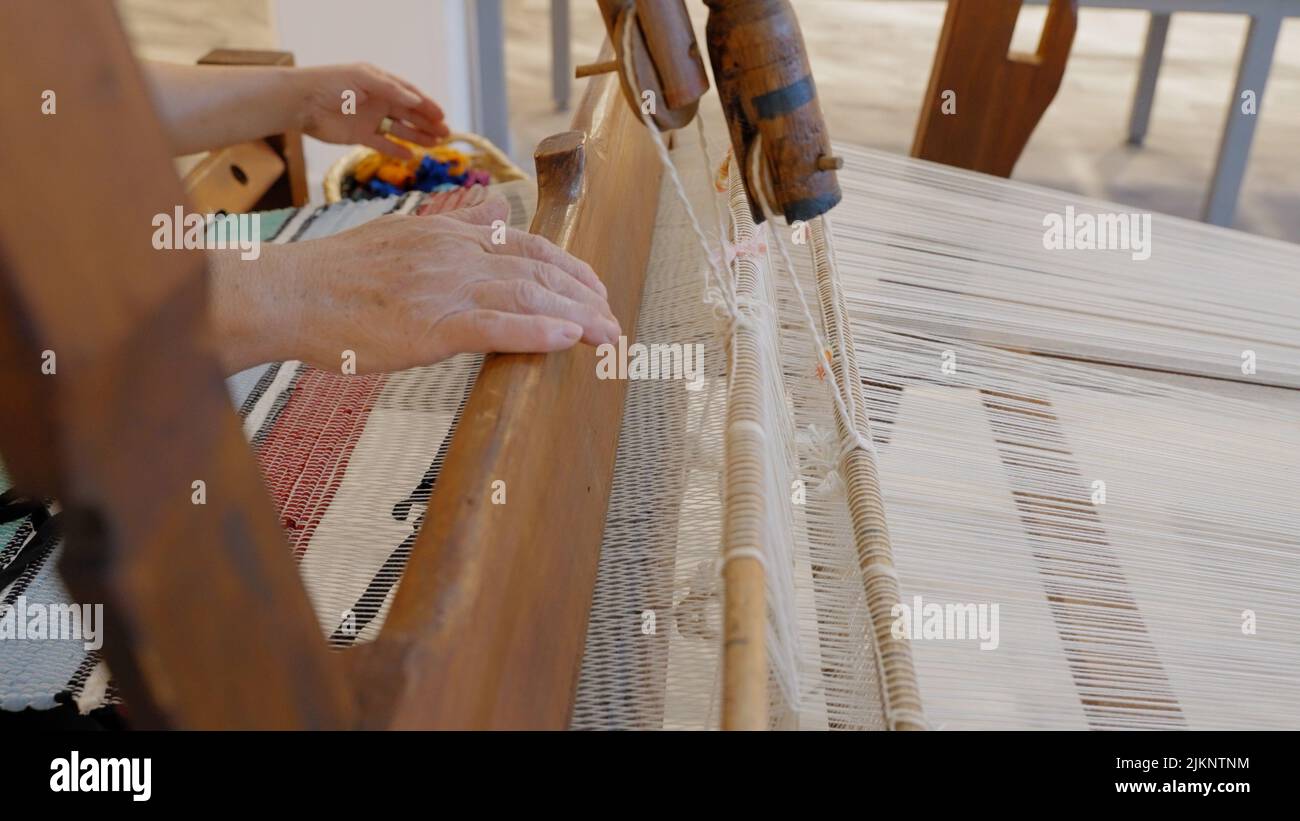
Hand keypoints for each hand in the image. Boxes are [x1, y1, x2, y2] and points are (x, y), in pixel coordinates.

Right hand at [211, 197, 619, 374]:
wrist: (291, 293)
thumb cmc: (340, 274)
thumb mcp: (403, 230)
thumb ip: (456, 222)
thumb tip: (497, 205)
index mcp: (449, 234)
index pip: (526, 245)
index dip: (567, 267)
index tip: (592, 287)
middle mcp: (455, 254)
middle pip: (538, 270)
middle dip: (583, 295)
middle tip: (611, 318)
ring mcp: (445, 287)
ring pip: (528, 297)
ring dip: (575, 318)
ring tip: (606, 334)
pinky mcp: (432, 324)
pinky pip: (498, 326)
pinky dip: (538, 332)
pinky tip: (567, 340)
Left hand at [298, 63, 450, 157]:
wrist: (302, 102)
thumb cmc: (331, 84)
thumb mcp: (363, 79)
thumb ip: (391, 90)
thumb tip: (416, 101)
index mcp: (379, 83)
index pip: (409, 94)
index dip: (426, 105)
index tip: (442, 115)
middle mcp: (377, 101)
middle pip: (408, 113)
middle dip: (427, 123)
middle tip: (446, 134)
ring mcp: (369, 119)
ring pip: (399, 130)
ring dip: (417, 136)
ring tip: (435, 145)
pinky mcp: (359, 136)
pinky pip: (383, 144)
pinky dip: (396, 150)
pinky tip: (411, 156)